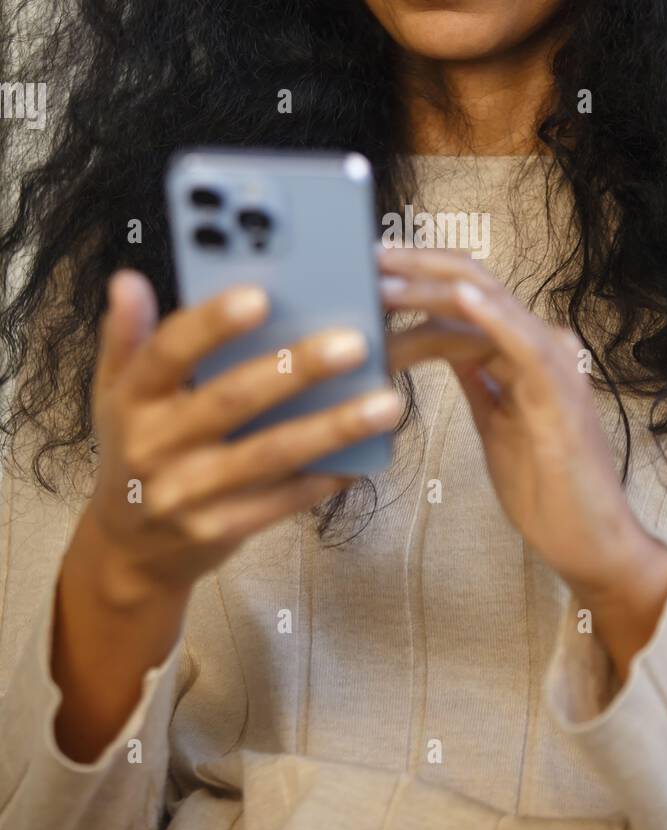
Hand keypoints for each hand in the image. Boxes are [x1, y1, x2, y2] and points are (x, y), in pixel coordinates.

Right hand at [86, 269, 401, 602]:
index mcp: (131, 399)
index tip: (260, 295)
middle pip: (231, 400)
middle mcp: (153, 446)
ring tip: (388, 403)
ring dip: (332, 427)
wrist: (129, 550)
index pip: (168, 353)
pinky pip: (282, 500)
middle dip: (296, 370)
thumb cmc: (135, 447)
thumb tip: (129, 279)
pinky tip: (366, 454)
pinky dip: (324, 476)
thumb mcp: (116, 392)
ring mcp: (187, 493)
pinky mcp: (219, 530)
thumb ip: (128, 335)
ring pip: (270, 454)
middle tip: (355, 343)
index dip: (211, 324)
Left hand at [379, 247, 666, 678]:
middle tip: (362, 258)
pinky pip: (523, 343)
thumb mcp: (494, 422)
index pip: (463, 296)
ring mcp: (554, 364)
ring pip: (488, 305)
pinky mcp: (562, 393)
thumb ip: (475, 379)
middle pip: (472, 284)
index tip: (365, 273)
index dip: (414, 279)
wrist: (591, 543)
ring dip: (430, 288)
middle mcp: (540, 345)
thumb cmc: (546, 490)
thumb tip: (439, 343)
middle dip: (414, 267)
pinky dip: (491, 315)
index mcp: (521, 350)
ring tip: (383, 278)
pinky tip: (457, 297)